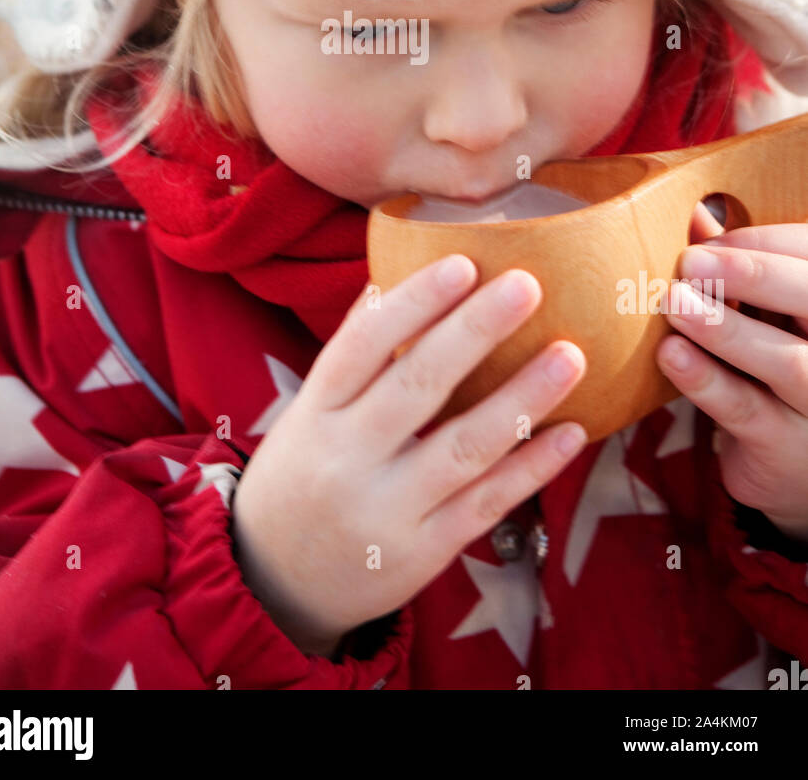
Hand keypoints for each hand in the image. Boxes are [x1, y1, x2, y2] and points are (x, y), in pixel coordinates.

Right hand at [231, 254, 587, 653]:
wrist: (274, 581)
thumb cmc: (305, 472)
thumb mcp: (309, 412)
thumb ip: (356, 356)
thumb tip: (402, 274)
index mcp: (316, 410)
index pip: (362, 343)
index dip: (413, 301)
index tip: (463, 263)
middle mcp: (347, 457)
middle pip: (416, 386)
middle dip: (474, 332)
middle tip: (528, 285)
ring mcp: (386, 508)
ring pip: (462, 447)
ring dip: (521, 399)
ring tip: (570, 355)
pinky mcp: (423, 552)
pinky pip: (484, 504)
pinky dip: (530, 468)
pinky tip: (571, 432)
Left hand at [656, 206, 807, 543]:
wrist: (785, 459)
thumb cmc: (770, 363)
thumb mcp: (763, 312)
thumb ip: (734, 266)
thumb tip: (695, 212)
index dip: (765, 244)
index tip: (707, 240)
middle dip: (756, 275)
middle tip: (691, 262)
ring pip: (789, 363)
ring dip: (727, 329)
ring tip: (674, 302)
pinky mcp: (788, 449)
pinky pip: (747, 410)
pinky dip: (706, 380)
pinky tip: (671, 354)